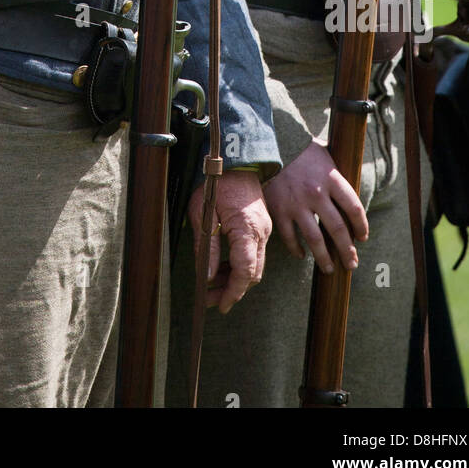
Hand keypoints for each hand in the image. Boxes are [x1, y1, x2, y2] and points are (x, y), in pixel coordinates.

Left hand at [188, 171, 270, 312]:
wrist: (236, 162)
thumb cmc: (217, 184)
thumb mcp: (204, 214)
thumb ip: (208, 247)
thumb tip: (209, 277)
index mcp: (248, 229)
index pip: (245, 272)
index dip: (233, 292)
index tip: (220, 305)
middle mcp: (262, 233)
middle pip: (252, 273)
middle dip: (232, 290)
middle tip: (209, 299)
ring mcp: (264, 230)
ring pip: (254, 266)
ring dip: (235, 279)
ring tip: (211, 286)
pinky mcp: (262, 227)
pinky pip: (254, 254)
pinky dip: (240, 265)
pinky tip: (222, 268)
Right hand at [263, 140, 367, 272]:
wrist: (272, 144)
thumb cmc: (303, 152)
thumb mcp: (327, 159)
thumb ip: (338, 180)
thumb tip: (351, 204)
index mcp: (331, 179)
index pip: (354, 208)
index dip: (362, 226)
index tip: (363, 238)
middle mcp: (316, 193)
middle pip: (338, 229)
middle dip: (347, 251)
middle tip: (352, 264)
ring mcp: (296, 203)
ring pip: (315, 239)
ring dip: (324, 258)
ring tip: (330, 269)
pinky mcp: (279, 209)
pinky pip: (289, 236)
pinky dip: (296, 249)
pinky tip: (301, 255)